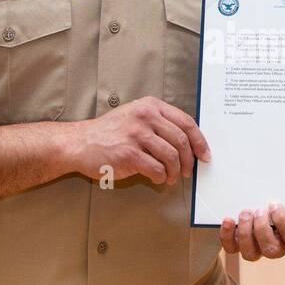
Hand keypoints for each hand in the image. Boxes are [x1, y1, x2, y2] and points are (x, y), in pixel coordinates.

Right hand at [68, 96, 210, 184]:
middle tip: (187, 172)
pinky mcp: (129, 154)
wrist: (79, 143)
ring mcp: (136, 135)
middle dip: (188, 161)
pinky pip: (157, 169)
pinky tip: (158, 178)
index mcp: (150, 106)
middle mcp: (145, 117)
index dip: (200, 141)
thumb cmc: (109, 133)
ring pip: (172, 157)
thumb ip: (159, 123)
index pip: (186, 122)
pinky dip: (161, 178)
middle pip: (182, 141)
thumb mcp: (135, 116)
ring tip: (171, 177)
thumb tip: (187, 142)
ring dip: (175, 172)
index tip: (205, 155)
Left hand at [220, 202, 284, 260]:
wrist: (259, 202)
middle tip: (258, 210)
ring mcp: (257, 249)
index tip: (274, 205)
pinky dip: (227, 236)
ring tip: (245, 213)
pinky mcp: (240, 246)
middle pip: (271, 250)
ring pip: (251, 254)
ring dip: (245, 232)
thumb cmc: (277, 198)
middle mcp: (277, 247)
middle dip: (262, 228)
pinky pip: (232, 249)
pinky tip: (228, 220)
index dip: (284, 222)